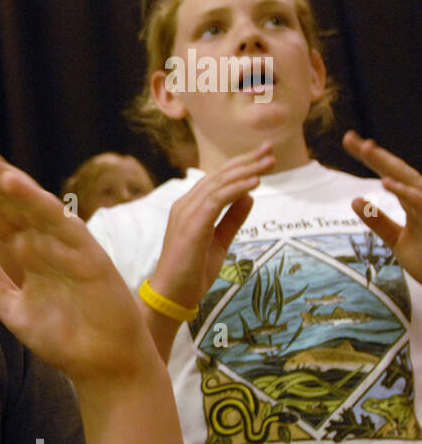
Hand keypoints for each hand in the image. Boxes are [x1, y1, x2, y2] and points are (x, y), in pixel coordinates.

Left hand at [0, 138, 149, 382]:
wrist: (105, 365)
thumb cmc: (65, 337)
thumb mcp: (15, 310)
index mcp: (25, 248)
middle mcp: (42, 238)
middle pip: (2, 197)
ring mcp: (64, 242)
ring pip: (26, 199)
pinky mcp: (86, 252)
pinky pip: (57, 220)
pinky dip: (33, 199)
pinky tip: (8, 181)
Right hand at [146, 142, 273, 310]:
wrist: (172, 295)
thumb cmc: (192, 272)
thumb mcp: (219, 241)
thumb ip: (232, 218)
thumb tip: (249, 196)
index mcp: (189, 208)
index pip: (217, 179)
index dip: (241, 165)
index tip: (264, 156)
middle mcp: (185, 205)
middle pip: (218, 176)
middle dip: (246, 161)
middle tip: (270, 148)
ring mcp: (185, 214)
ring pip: (218, 184)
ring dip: (245, 171)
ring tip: (268, 163)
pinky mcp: (191, 225)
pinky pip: (216, 200)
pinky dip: (236, 189)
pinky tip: (255, 182)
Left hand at [343, 130, 421, 281]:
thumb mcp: (398, 241)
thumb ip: (378, 222)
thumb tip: (355, 200)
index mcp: (413, 200)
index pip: (388, 174)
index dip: (370, 157)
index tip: (349, 140)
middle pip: (396, 171)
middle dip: (374, 154)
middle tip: (350, 138)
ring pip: (409, 180)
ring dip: (387, 165)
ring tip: (366, 149)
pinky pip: (420, 203)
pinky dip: (405, 192)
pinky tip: (386, 182)